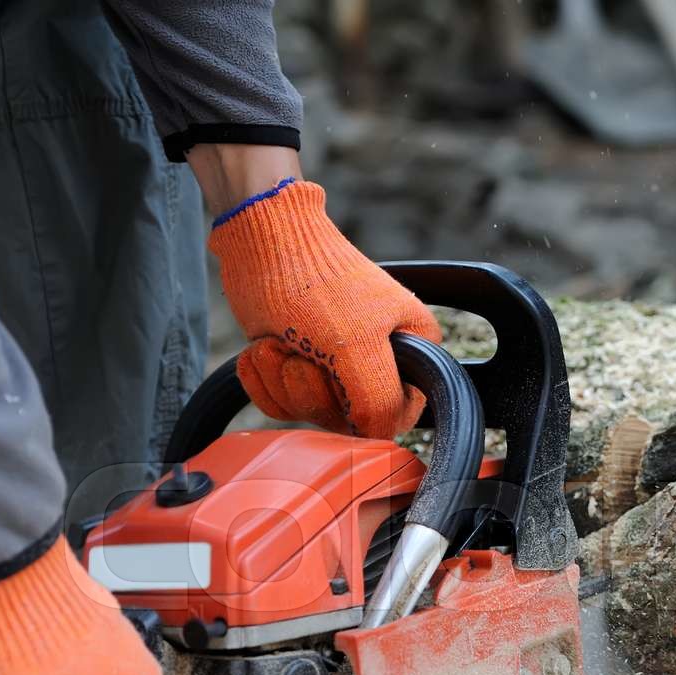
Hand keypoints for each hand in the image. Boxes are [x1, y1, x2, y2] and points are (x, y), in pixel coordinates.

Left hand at [207, 176, 441, 438]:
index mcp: (415, 351)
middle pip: (347, 419)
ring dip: (280, 379)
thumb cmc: (314, 280)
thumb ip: (378, 401)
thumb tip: (377, 435)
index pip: (397, 416)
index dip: (361, 412)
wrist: (260, 238)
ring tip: (278, 340)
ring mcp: (336, 366)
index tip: (338, 382)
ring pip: (308, 412)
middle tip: (299, 351)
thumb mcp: (355, 345)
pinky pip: (280, 403)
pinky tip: (262, 347)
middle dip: (309, 389)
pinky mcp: (297, 365)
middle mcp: (381, 362)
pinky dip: (262, 378)